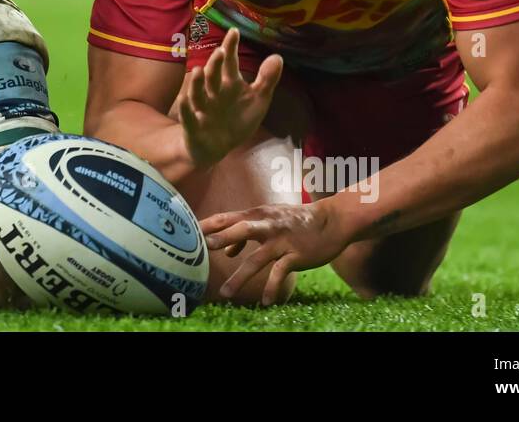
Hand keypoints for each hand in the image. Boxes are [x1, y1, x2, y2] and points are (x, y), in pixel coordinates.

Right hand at [176, 28, 283, 168]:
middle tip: (220, 51)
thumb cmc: (237, 119)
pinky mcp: (194, 125)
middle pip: (213, 76)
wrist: (216, 146)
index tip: (234, 31)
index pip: (230, 63)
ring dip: (197, 83)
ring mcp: (202, 108)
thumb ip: (267, 79)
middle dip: (216, 64)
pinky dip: (186, 109)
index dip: (231, 48)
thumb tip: (278, 56)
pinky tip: (184, 99)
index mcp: (229, 84)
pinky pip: (188, 116)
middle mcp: (213, 92)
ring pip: (197, 93)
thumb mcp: (257, 100)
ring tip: (199, 70)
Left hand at [201, 201, 351, 303]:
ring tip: (225, 293)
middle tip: (204, 247)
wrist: (332, 220)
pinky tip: (265, 302)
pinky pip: (280, 273)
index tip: (187, 230)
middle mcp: (267, 226)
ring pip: (257, 259)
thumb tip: (225, 251)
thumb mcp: (268, 220)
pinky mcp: (296, 255)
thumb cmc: (294, 221)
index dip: (208, 224)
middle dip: (222, 238)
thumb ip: (244, 234)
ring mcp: (281, 241)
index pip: (227, 217)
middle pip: (241, 230)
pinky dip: (272, 287)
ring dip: (240, 277)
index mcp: (257, 216)